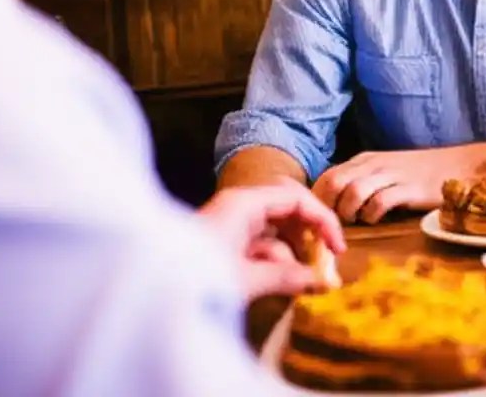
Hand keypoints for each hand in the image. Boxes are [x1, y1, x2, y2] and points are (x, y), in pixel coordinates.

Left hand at [198, 184, 345, 299]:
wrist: (147, 289)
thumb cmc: (193, 276)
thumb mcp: (245, 278)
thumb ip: (286, 276)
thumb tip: (322, 281)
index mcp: (243, 203)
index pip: (296, 198)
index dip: (322, 220)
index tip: (338, 247)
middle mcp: (238, 207)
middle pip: (287, 211)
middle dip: (308, 237)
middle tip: (327, 261)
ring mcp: (230, 224)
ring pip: (274, 232)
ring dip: (290, 255)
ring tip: (303, 278)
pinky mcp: (224, 242)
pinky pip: (259, 246)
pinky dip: (273, 262)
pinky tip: (281, 281)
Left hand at [312, 149, 467, 223]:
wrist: (457, 165)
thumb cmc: (418, 173)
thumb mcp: (383, 172)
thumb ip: (360, 183)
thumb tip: (333, 206)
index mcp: (364, 160)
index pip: (327, 176)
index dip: (317, 200)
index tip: (317, 219)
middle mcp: (374, 164)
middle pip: (334, 182)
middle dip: (327, 207)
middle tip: (333, 225)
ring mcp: (392, 175)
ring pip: (354, 191)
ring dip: (349, 211)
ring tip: (356, 220)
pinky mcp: (409, 189)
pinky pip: (380, 201)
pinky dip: (372, 214)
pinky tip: (376, 218)